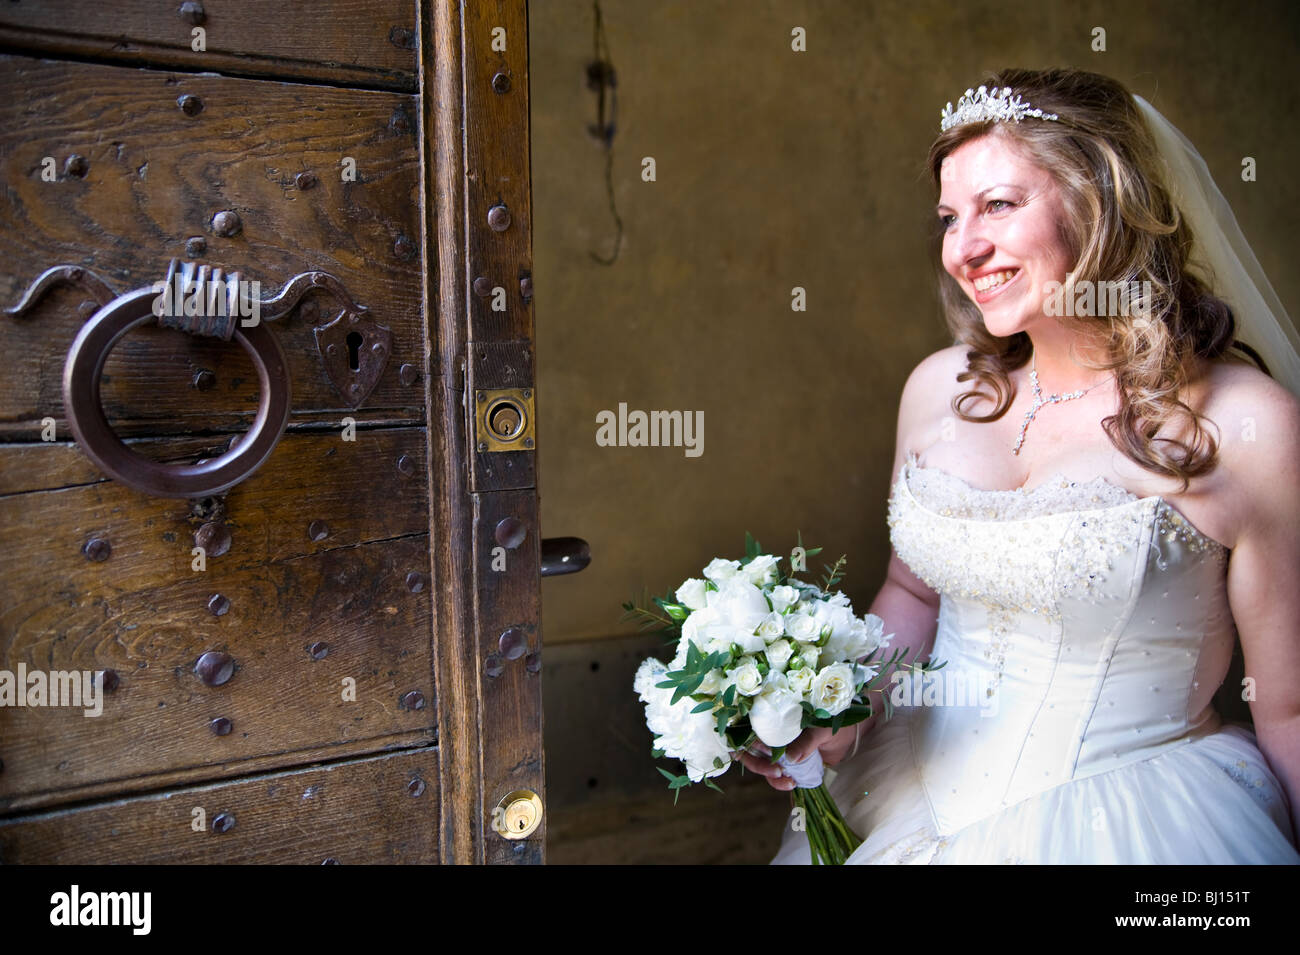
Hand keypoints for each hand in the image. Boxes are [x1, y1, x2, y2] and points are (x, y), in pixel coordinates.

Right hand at [738, 713, 877, 791]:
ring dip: (769, 776)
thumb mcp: (820, 727)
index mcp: (773, 716)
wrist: (850, 730)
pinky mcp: (789, 762)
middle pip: (749, 750)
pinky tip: (791, 784)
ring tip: (788, 781)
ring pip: (762, 765)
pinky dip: (780, 782)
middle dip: (758, 764)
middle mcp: (771, 732)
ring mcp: (778, 749)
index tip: (764, 751)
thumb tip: (791, 759)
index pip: (747, 728)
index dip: (748, 741)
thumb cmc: (834, 718)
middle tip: (776, 772)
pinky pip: (776, 775)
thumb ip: (805, 741)